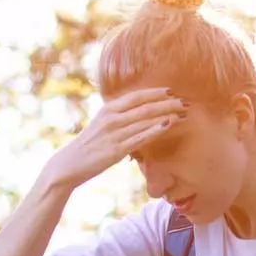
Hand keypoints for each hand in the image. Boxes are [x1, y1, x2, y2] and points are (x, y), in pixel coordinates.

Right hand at [44, 87, 186, 188]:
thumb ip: (118, 117)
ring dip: (167, 114)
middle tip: (185, 101)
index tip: (172, 90)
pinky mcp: (116, 150)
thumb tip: (137, 112)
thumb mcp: (101, 125)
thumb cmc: (89, 145)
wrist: (69, 164)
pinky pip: (141, 137)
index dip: (155, 92)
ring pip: (146, 120)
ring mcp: (114, 133)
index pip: (136, 96)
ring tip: (184, 112)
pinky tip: (170, 125)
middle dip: (167, 102)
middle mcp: (112, 118)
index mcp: (108, 109)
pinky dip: (156, 129)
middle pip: (145, 106)